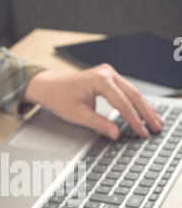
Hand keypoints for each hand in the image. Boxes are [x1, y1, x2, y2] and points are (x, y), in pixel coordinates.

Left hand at [23, 65, 162, 139]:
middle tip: (157, 128)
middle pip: (133, 95)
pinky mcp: (109, 77)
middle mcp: (107, 73)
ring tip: (156, 122)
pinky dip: (136, 103)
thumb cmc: (60, 99)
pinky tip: (145, 112)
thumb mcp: (79, 115)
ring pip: (133, 92)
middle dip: (146, 114)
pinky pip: (127, 91)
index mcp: (100, 80)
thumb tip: (116, 134)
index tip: (143, 133)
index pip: (123, 103)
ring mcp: (109, 73)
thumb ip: (99, 124)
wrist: (50, 87)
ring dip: (144, 108)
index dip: (134, 120)